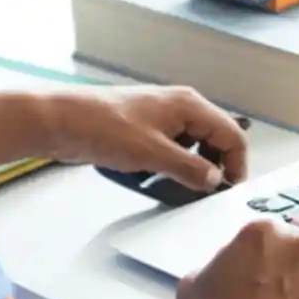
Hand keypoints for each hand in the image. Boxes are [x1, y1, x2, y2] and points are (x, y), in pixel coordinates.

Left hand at [48, 86, 247, 190]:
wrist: (61, 120)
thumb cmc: (105, 128)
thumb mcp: (152, 153)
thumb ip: (189, 167)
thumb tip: (216, 180)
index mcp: (189, 105)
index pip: (231, 134)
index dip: (236, 163)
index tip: (227, 191)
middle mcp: (182, 107)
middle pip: (216, 138)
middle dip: (217, 165)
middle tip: (206, 193)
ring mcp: (164, 117)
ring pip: (195, 144)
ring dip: (195, 166)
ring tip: (183, 189)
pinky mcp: (147, 129)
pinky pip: (174, 148)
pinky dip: (176, 164)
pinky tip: (163, 179)